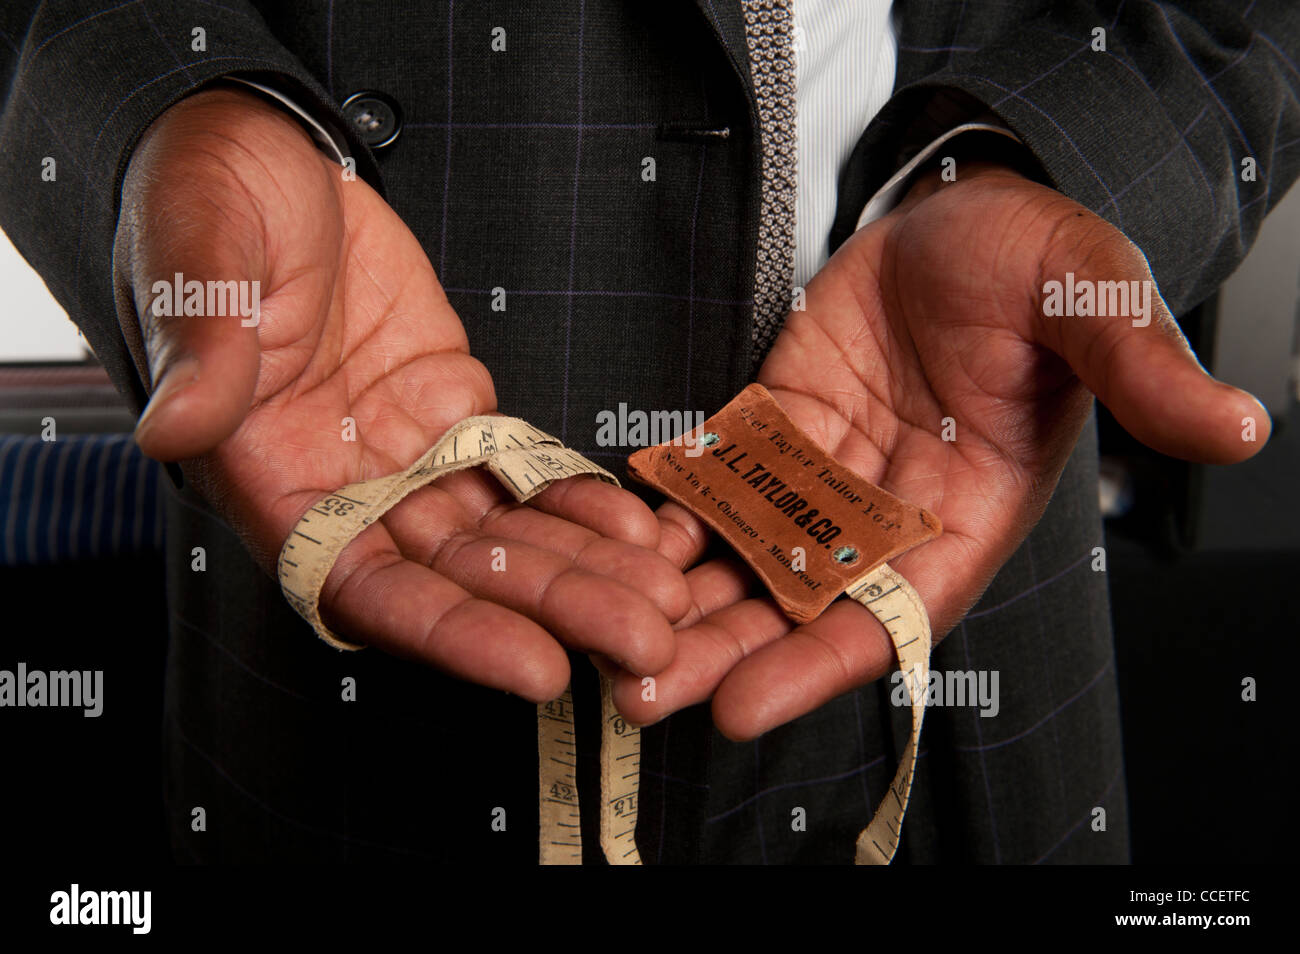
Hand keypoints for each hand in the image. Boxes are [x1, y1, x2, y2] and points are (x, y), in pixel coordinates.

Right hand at [118, 87, 688, 700]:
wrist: (265, 151)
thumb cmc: (205, 198)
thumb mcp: (197, 257)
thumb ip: (202, 348)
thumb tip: (175, 429)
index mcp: (269, 478)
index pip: (364, 589)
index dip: (452, 633)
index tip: (538, 664)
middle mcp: (345, 487)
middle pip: (458, 577)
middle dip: (553, 610)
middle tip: (646, 643)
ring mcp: (406, 453)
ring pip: (503, 534)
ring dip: (586, 570)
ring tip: (669, 596)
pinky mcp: (452, 407)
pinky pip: (521, 470)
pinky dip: (579, 500)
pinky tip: (641, 527)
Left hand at [612, 161, 1267, 736]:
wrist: (967, 211)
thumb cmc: (1034, 260)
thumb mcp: (1087, 300)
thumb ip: (1136, 369)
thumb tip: (1238, 425)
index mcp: (967, 515)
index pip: (890, 615)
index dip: (818, 663)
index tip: (739, 706)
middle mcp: (885, 517)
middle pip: (796, 606)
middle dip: (718, 652)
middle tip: (631, 688)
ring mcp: (821, 477)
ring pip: (742, 557)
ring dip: (671, 597)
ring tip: (592, 628)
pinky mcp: (773, 429)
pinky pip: (712, 484)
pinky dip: (662, 512)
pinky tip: (597, 534)